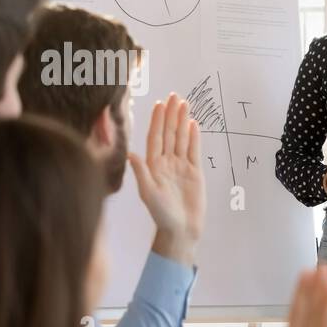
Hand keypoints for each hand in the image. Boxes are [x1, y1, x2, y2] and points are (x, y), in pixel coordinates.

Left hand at [130, 93, 204, 265]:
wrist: (181, 230)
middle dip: (171, 115)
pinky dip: (194, 137)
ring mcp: (181, 167)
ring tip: (185, 104)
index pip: (156, 138)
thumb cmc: (161, 215)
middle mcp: (166, 162)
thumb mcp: (149, 194)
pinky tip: (193, 125)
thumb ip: (141, 173)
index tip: (160, 104)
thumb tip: (131, 154)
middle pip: (169, 134)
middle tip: (174, 96)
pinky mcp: (195, 173)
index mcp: (153, 165)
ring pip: (182, 139)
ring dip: (183, 122)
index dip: (158, 120)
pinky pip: (194, 151)